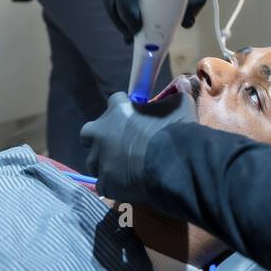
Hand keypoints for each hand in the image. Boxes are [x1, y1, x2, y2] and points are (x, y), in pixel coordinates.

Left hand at [81, 88, 195, 203]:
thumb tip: (181, 85)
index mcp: (118, 109)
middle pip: (89, 132)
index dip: (124, 110)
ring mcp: (100, 159)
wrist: (175, 166)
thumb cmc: (176, 132)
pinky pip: (103, 184)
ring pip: (94, 161)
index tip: (134, 117)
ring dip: (106, 162)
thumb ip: (176, 94)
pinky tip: (128, 185)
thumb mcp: (181, 105)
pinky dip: (113, 184)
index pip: (114, 102)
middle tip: (118, 144)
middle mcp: (102, 132)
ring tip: (125, 169)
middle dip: (100, 137)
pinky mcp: (105, 182)